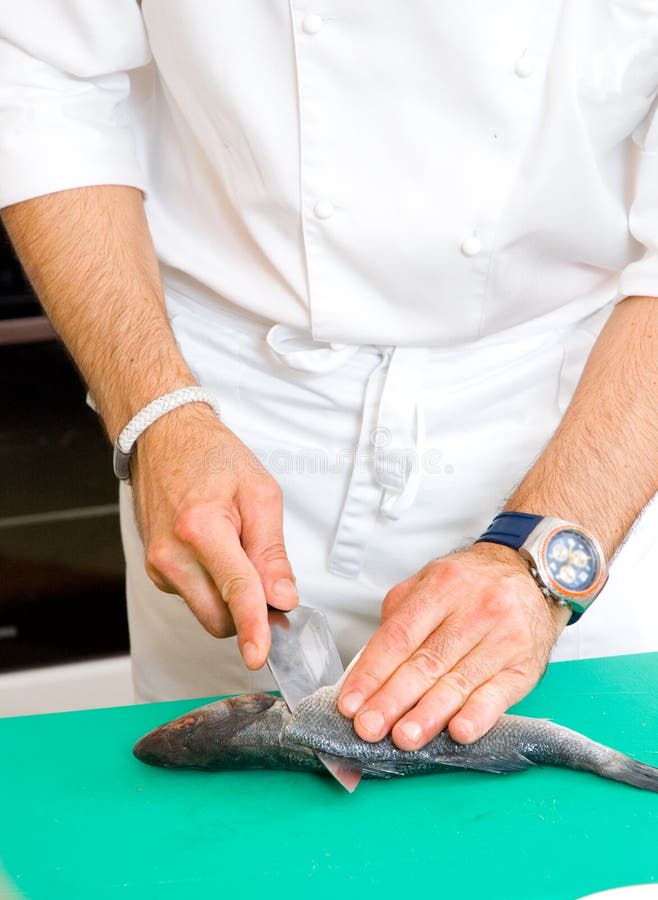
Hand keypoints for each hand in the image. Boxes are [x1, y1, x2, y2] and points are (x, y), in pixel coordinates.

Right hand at [131, 402, 297, 668]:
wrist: (164, 438)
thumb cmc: (211, 457)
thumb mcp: (260, 494)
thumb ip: (272, 552)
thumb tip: (283, 598)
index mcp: (201, 529)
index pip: (236, 591)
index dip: (254, 628)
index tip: (261, 656)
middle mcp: (172, 554)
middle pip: (219, 618)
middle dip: (249, 613)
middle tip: (270, 580)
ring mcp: (159, 566)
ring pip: (207, 612)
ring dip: (231, 599)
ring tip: (238, 551)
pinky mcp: (156, 572)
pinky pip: (195, 597)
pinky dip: (214, 587)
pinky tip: (218, 552)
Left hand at [338, 542, 570, 746]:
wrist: (532, 577)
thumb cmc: (472, 585)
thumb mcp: (431, 582)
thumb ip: (400, 617)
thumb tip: (369, 665)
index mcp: (443, 587)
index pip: (400, 636)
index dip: (372, 671)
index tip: (351, 702)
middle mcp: (474, 610)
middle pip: (426, 662)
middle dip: (393, 699)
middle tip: (368, 727)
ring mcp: (503, 638)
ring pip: (459, 682)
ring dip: (429, 714)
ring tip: (404, 737)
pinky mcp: (526, 665)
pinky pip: (499, 695)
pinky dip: (478, 715)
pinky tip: (459, 732)